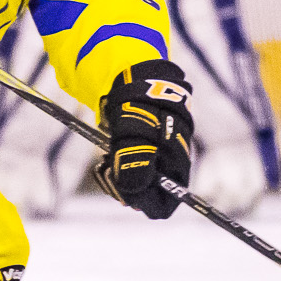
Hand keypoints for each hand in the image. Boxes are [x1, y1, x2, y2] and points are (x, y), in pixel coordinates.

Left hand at [95, 59, 193, 218]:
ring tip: (104, 161)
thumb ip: (136, 163)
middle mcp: (168, 166)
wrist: (135, 76)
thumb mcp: (135, 131)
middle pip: (145, 197)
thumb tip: (132, 195)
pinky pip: (126, 173)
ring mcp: (154, 160)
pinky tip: (105, 157)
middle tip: (106, 169)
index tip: (122, 191)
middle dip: (123, 188)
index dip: (143, 202)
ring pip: (133, 186)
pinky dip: (114, 169)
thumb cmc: (140, 102)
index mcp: (176, 164)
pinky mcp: (140, 154)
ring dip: (115, 178)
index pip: (165, 204)